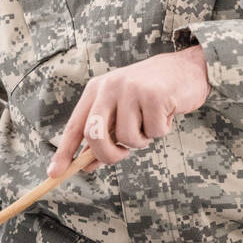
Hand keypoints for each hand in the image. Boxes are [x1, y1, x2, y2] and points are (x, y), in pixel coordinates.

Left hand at [47, 45, 209, 177]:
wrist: (187, 68)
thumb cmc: (152, 94)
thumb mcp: (123, 111)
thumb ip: (106, 134)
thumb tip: (86, 164)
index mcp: (97, 89)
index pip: (75, 125)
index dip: (64, 151)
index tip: (54, 173)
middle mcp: (110, 86)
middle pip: (95, 134)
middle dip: (108, 154)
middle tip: (123, 155)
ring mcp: (131, 89)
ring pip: (127, 138)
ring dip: (143, 140)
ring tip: (151, 120)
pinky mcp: (154, 95)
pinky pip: (153, 133)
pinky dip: (161, 130)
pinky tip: (166, 112)